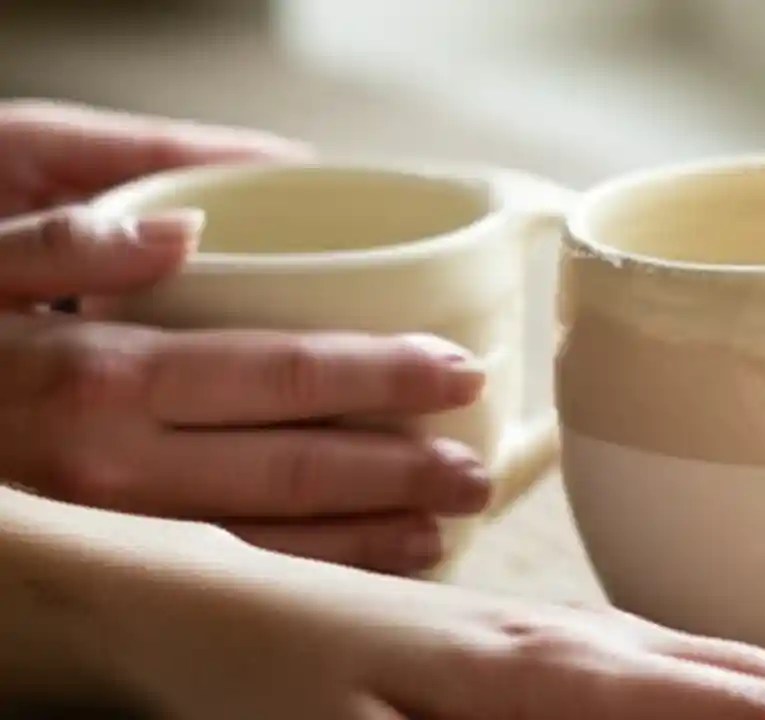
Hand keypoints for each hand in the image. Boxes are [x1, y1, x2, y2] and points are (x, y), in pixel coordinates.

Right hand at [0, 101, 491, 573]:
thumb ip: (71, 241)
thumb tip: (183, 228)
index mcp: (107, 373)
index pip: (282, 373)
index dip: (381, 372)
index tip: (459, 367)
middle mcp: (118, 461)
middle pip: (295, 468)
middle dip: (398, 471)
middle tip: (477, 471)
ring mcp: (119, 521)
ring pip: (268, 538)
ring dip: (366, 536)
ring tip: (444, 527)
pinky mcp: (115, 550)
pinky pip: (226, 570)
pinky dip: (304, 572)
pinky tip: (363, 563)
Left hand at [84, 524, 764, 719]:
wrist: (201, 610)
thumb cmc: (271, 684)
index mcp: (537, 670)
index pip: (705, 699)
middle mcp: (561, 638)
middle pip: (726, 663)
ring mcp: (543, 632)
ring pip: (696, 651)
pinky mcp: (518, 642)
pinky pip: (649, 656)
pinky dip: (717, 680)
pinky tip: (726, 695)